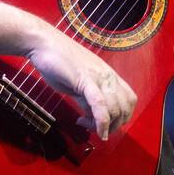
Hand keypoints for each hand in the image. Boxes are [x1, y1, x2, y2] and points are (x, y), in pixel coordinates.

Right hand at [24, 24, 136, 140]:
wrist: (44, 42)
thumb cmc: (58, 61)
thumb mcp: (77, 84)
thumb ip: (86, 99)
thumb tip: (91, 116)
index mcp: (108, 75)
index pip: (129, 100)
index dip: (121, 117)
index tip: (104, 124)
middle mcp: (108, 75)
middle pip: (126, 107)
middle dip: (115, 125)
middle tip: (96, 129)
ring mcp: (98, 76)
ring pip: (115, 108)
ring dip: (106, 126)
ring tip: (87, 126)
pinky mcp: (85, 79)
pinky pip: (99, 104)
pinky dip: (102, 122)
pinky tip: (98, 132)